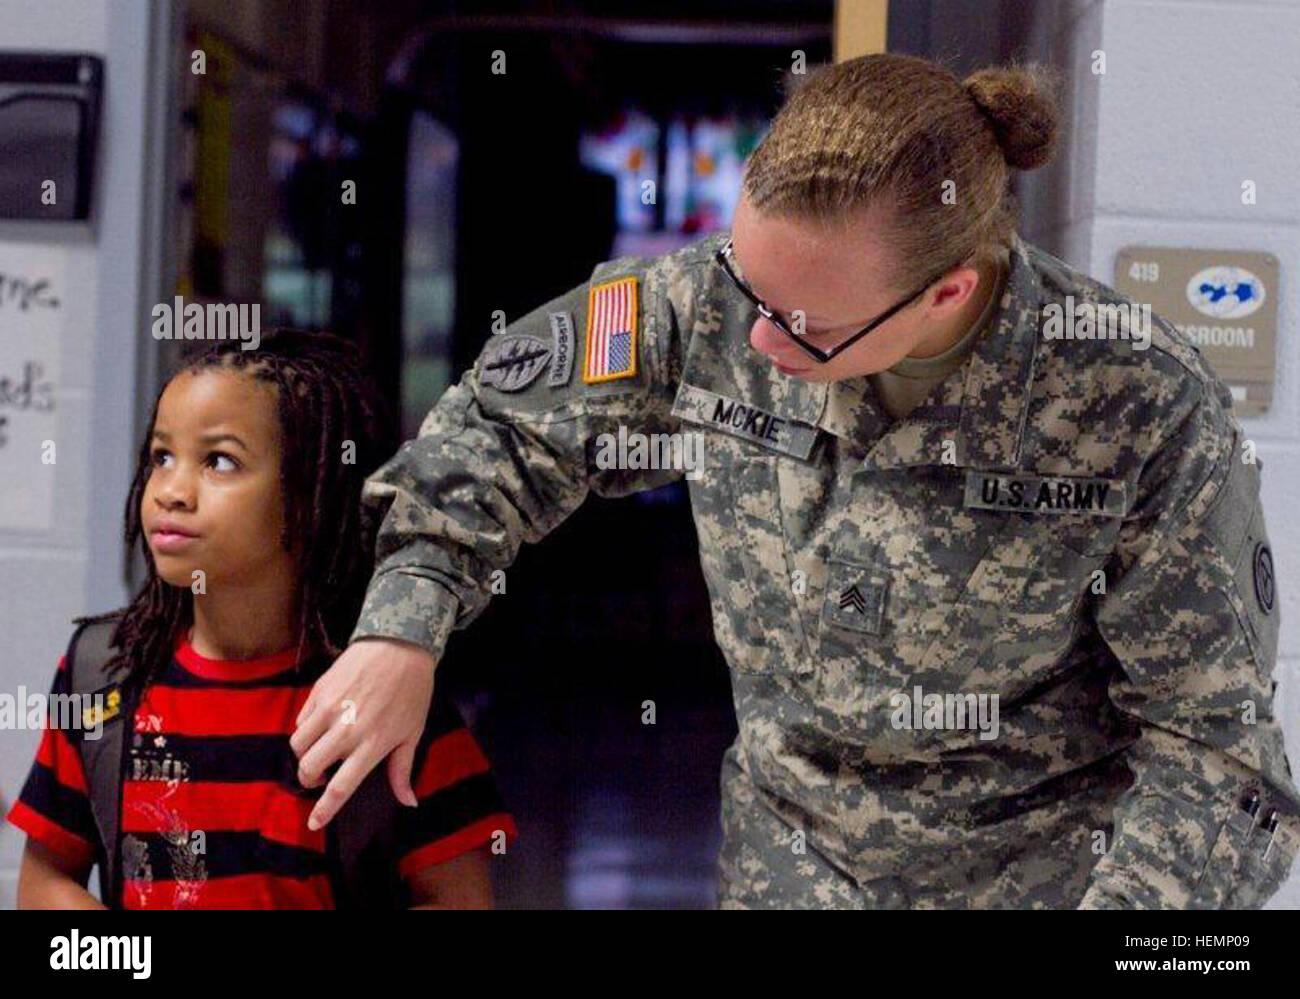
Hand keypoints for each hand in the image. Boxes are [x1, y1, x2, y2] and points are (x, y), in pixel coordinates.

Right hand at [289, 637, 436, 829]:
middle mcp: (346, 730)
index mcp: (371, 745)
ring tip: (319, 752)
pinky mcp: (319, 691)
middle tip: (318, 778)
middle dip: (309, 780)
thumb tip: (408, 802)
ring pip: (298, 745)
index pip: (340, 787)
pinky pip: (301, 720)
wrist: (399, 645)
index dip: (324, 809)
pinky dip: (307, 730)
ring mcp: (329, 709)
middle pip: (309, 768)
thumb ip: (402, 770)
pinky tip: (322, 726)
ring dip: (304, 755)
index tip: (314, 823)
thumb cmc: (412, 692)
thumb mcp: (413, 732)